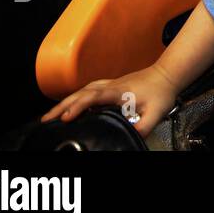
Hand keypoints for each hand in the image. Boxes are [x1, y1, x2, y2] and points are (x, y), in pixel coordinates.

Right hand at [40, 63, 181, 134]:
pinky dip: (75, 98)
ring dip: (65, 101)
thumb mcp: (156, 113)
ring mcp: (109, 85)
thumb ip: (141, 128)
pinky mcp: (110, 87)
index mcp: (119, 92)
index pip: (94, 97)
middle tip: (46, 120)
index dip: (79, 106)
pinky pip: (87, 91)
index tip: (66, 117)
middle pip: (81, 93)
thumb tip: (129, 138)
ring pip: (82, 90)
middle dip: (61, 106)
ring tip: (51, 115)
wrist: (168, 74)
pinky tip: (69, 107)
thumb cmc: (161, 92)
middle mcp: (110, 86)